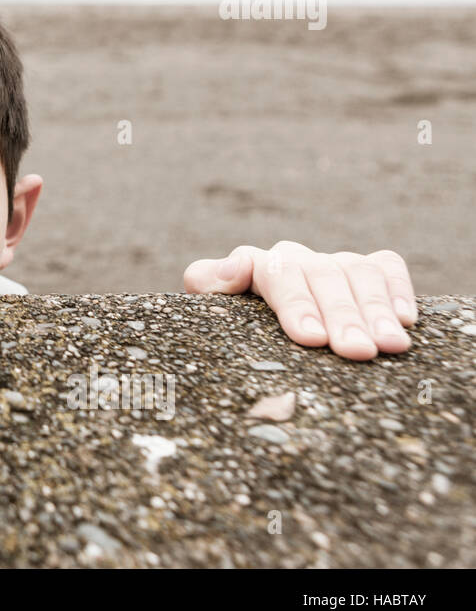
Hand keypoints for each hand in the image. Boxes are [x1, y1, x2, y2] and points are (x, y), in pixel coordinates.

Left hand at [183, 241, 416, 360]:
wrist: (249, 324)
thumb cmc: (226, 324)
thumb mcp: (207, 307)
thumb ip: (208, 282)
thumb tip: (238, 267)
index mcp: (255, 264)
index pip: (275, 273)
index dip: (296, 304)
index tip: (311, 339)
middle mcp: (296, 258)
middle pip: (322, 276)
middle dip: (342, 315)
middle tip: (358, 352)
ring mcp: (331, 262)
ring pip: (357, 272)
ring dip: (375, 309)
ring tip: (389, 346)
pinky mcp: (363, 269)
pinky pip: (385, 267)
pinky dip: (397, 290)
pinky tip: (404, 320)